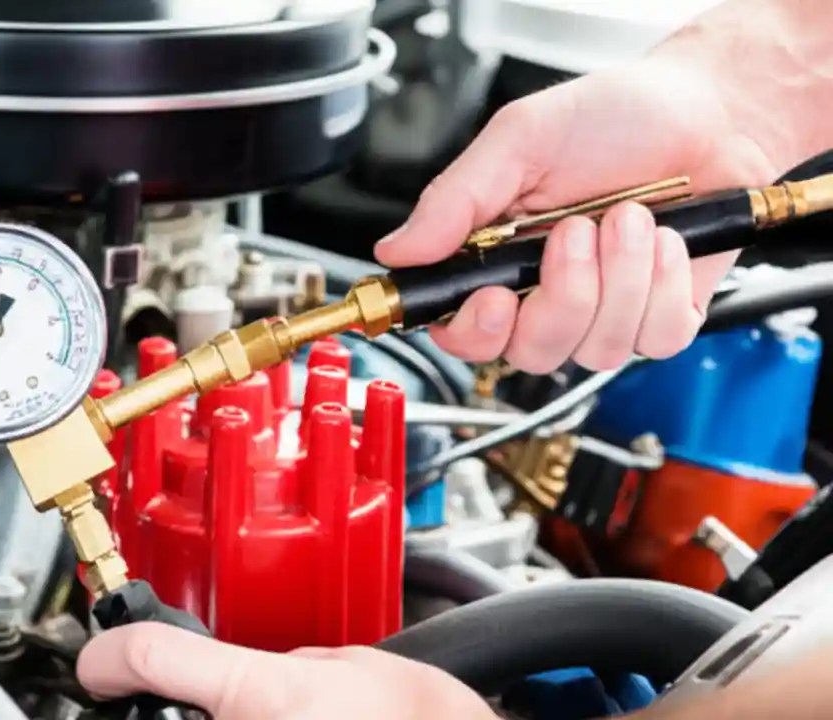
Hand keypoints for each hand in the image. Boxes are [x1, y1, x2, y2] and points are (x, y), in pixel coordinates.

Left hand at [76, 623, 496, 718]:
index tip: (100, 663)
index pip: (147, 659)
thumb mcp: (341, 665)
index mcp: (260, 695)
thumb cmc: (420, 719)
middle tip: (173, 695)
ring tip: (253, 714)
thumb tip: (240, 671)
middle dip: (163, 708)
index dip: (110, 655)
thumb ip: (275, 665)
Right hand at [373, 53, 784, 372]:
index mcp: (496, 259)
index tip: (496, 298)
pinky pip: (657, 338)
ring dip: (621, 278)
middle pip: (531, 351)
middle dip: (563, 294)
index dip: (475, 330)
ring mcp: (602, 313)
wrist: (705, 110)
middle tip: (578, 229)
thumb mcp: (519, 141)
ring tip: (630, 216)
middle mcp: (544, 295)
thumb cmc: (613, 118)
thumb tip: (396, 250)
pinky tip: (665, 242)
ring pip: (596, 348)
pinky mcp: (660, 318)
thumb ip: (454, 201)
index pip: (462, 332)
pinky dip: (665, 286)